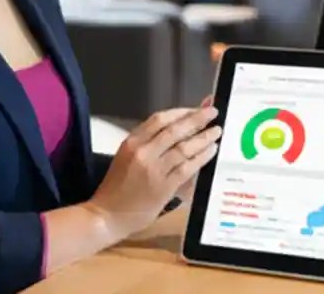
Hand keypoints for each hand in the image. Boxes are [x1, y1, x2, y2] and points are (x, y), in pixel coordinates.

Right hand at [86, 104, 220, 238]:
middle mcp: (142, 152)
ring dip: (203, 138)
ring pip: (184, 148)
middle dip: (197, 119)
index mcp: (131, 142)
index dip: (181, 112)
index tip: (196, 108)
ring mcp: (154, 169)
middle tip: (213, 113)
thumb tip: (177, 130)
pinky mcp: (164, 187)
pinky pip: (187, 167)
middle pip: (175, 130)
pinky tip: (211, 151)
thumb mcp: (127, 157)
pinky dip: (201, 157)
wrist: (107, 214)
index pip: (160, 119)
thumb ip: (148, 144)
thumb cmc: (117, 186)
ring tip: (216, 132)